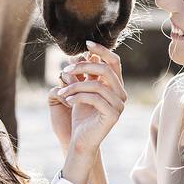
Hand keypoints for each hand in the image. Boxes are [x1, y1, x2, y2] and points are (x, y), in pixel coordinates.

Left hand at [47, 41, 126, 155]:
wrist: (81, 140)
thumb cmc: (80, 116)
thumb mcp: (80, 91)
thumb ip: (82, 75)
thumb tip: (77, 56)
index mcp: (116, 86)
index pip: (114, 62)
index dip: (102, 51)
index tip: (86, 43)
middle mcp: (121, 94)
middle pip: (105, 69)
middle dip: (83, 67)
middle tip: (65, 70)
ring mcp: (119, 105)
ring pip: (96, 84)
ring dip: (75, 85)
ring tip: (62, 91)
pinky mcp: (113, 115)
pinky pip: (94, 98)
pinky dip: (77, 96)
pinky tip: (66, 100)